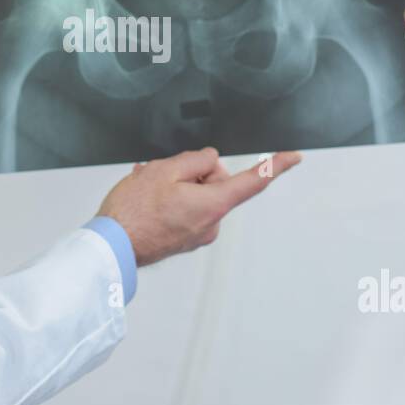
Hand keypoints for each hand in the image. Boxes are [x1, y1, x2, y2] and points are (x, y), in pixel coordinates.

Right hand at [96, 147, 301, 266]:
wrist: (112, 246)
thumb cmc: (132, 213)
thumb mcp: (164, 170)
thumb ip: (196, 160)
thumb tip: (209, 160)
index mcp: (212, 205)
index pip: (253, 182)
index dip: (275, 166)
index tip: (293, 157)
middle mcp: (211, 224)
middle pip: (215, 181)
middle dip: (192, 171)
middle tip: (163, 175)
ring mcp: (198, 234)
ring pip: (197, 193)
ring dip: (176, 184)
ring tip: (148, 188)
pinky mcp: (185, 239)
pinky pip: (186, 208)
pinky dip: (171, 199)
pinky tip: (148, 198)